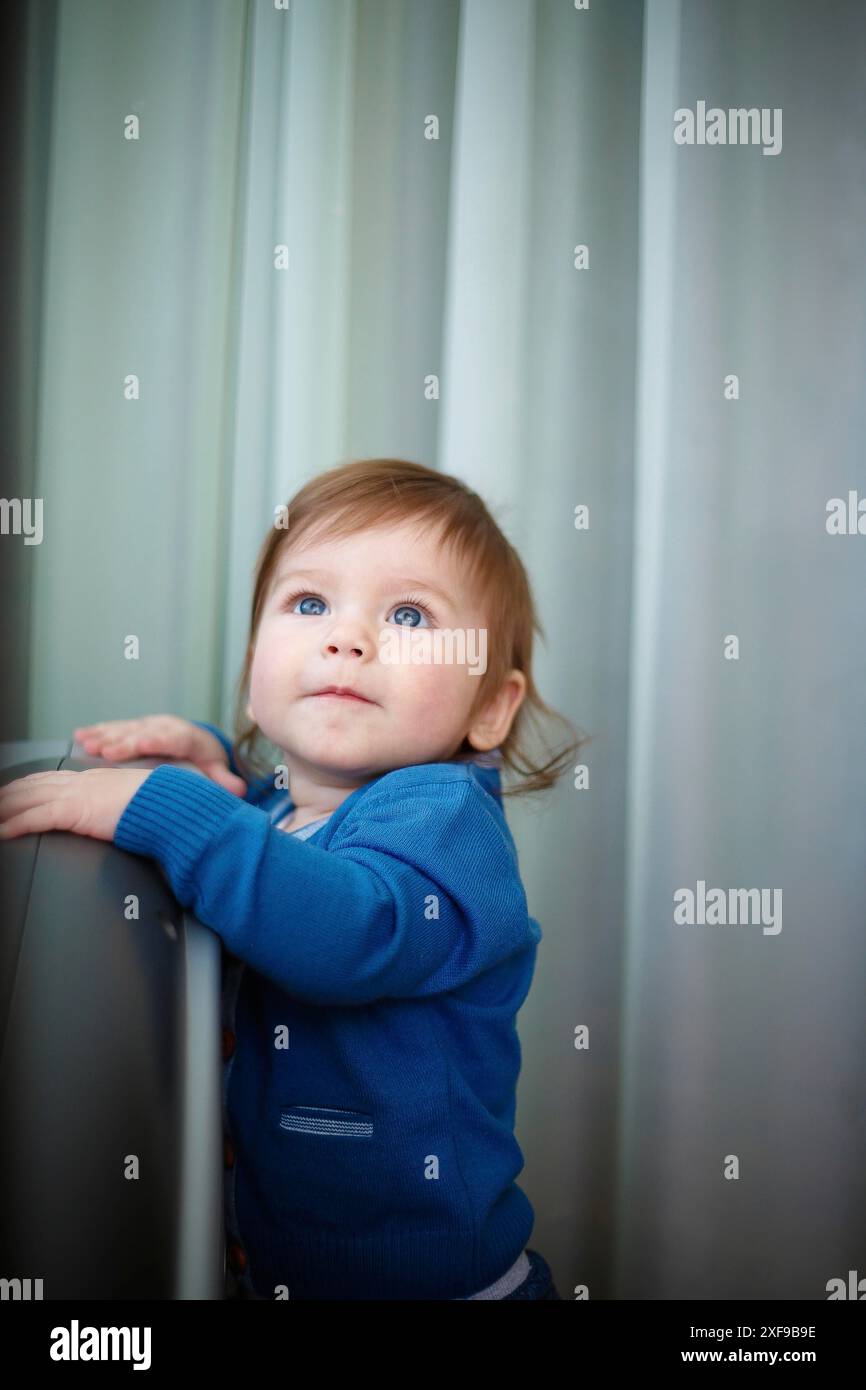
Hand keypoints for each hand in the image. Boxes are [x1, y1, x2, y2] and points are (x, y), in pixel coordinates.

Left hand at [0, 767, 153, 841]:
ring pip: (26, 798)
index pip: (48, 779)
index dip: (24, 786)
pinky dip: (14, 825)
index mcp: (93, 780)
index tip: (10, 792)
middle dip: (7, 795)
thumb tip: (112, 820)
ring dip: (3, 809)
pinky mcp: (75, 809)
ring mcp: (76, 794)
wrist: (167, 805)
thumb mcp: (130, 804)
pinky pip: (35, 817)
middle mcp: (80, 782)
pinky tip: (2, 833)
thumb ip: (114, 809)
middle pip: (31, 785)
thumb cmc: (157, 807)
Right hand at [73, 714, 246, 796]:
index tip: (140, 744)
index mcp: (186, 737)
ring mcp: (147, 725)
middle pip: (142, 733)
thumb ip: (224, 779)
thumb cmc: (205, 758)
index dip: (155, 740)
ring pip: (125, 729)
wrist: (196, 740)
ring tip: (85, 743)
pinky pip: (114, 728)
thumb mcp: (216, 767)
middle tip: (103, 750)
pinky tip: (80, 736)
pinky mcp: (134, 728)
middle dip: (123, 741)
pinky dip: (97, 731)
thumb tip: (239, 791)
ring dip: (104, 735)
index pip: (171, 738)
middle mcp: (164, 727)